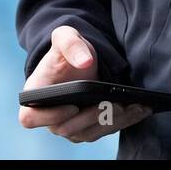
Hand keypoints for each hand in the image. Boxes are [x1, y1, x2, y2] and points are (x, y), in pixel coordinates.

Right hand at [17, 25, 152, 141]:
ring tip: (133, 106)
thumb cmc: (67, 50)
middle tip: (114, 104)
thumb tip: (85, 62)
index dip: (50, 116)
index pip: (30, 118)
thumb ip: (70, 43)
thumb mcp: (65, 36)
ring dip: (113, 121)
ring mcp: (69, 125)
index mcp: (35, 97)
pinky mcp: (89, 127)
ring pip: (89, 133)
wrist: (80, 59)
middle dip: (93, 118)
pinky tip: (139, 109)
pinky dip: (124, 121)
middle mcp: (50, 117)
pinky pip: (104, 131)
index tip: (72, 105)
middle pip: (67, 128)